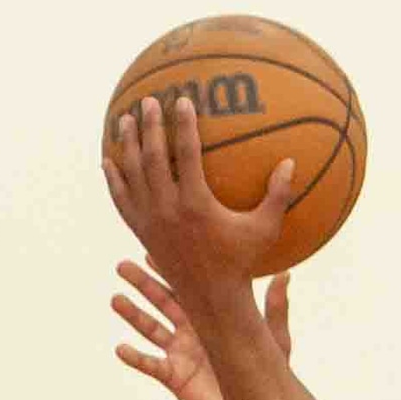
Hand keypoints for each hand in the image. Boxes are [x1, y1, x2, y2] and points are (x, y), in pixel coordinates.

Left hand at [102, 89, 299, 303]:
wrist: (211, 299)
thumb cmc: (242, 262)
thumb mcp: (265, 229)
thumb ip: (279, 195)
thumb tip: (292, 162)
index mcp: (196, 205)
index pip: (186, 154)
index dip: (183, 125)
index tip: (182, 100)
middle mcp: (168, 210)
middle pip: (152, 158)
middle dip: (149, 126)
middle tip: (149, 101)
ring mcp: (150, 222)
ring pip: (131, 176)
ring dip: (126, 145)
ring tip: (124, 119)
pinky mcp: (141, 231)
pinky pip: (121, 200)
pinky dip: (113, 180)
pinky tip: (108, 162)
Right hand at [109, 257, 291, 399]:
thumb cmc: (267, 374)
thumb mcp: (274, 338)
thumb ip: (275, 308)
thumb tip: (286, 273)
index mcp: (211, 317)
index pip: (187, 287)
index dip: (170, 268)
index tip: (154, 247)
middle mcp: (192, 332)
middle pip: (161, 302)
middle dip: (142, 284)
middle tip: (122, 265)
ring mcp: (181, 354)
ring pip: (151, 330)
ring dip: (132, 315)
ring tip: (115, 299)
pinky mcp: (175, 377)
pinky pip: (150, 365)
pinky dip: (135, 358)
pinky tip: (120, 348)